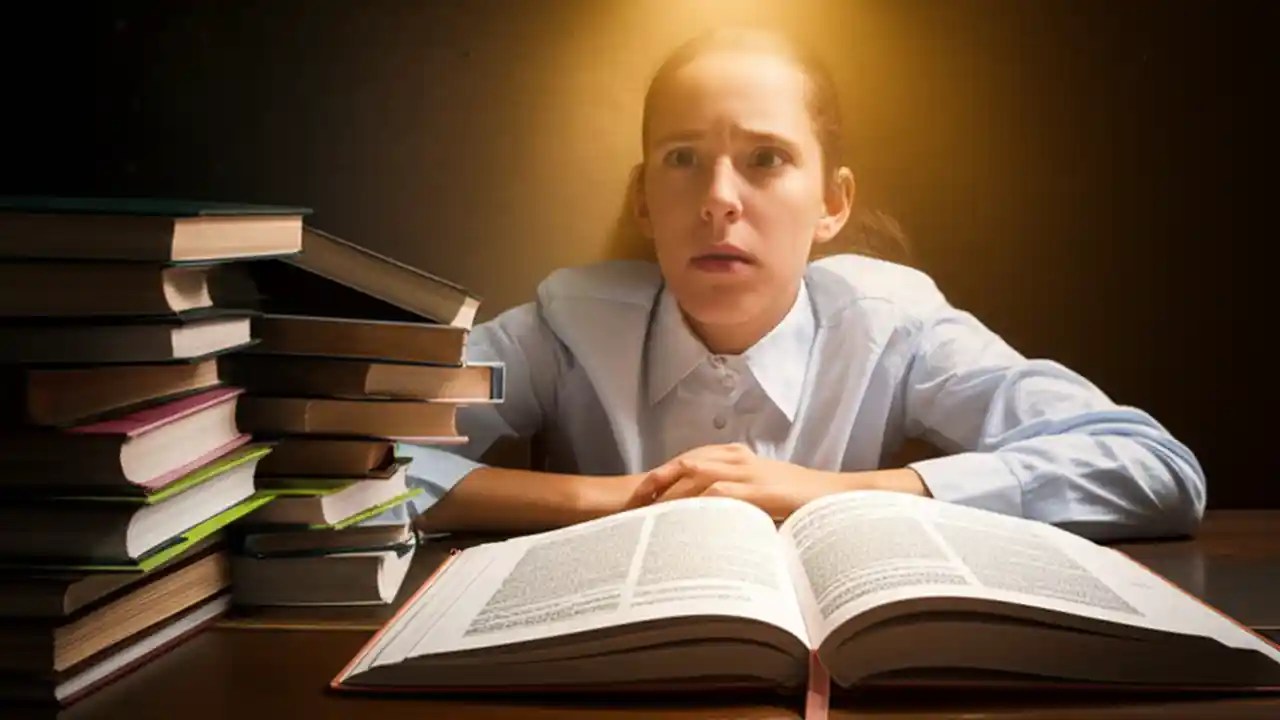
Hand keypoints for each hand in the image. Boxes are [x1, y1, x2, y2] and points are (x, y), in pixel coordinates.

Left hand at [627, 443, 931, 519]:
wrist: (835, 496)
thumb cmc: (800, 499)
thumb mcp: (763, 490)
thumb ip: (735, 495)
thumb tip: (707, 516)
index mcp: (738, 455)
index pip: (692, 458)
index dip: (665, 473)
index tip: (643, 490)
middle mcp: (739, 458)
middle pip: (687, 462)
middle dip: (658, 480)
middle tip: (635, 501)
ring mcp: (749, 472)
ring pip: (698, 475)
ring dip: (671, 493)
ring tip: (650, 511)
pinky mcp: (758, 490)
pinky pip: (720, 494)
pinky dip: (699, 504)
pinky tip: (684, 518)